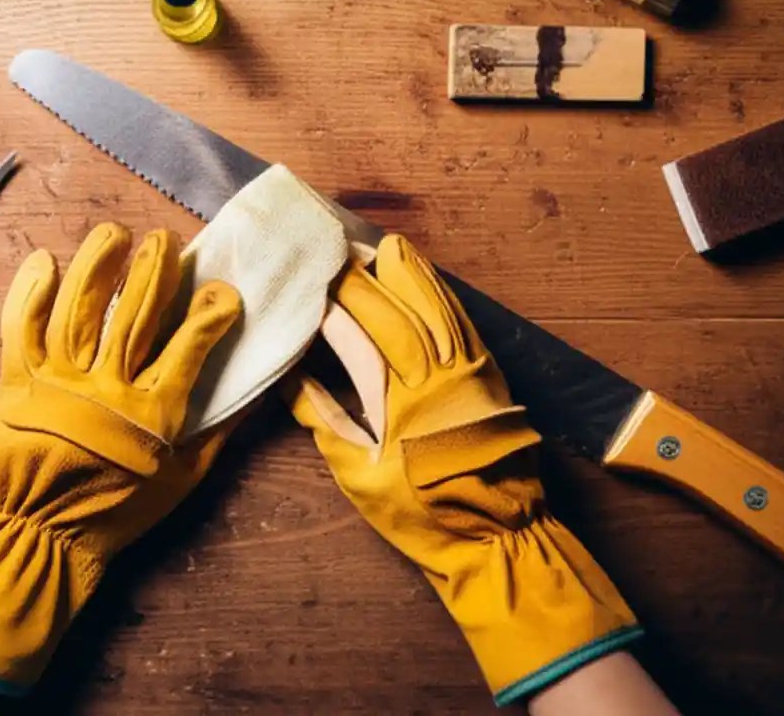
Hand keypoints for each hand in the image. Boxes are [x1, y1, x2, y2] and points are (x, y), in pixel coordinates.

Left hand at [0, 224, 240, 694]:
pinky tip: (46, 260)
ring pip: (81, 307)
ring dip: (99, 262)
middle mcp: (108, 389)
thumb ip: (219, 431)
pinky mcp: (17, 380)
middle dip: (157, 268)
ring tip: (115, 232)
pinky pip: (21, 326)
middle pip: (136, 313)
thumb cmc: (117, 511)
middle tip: (166, 241)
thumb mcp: (183, 479)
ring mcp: (59, 381)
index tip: (224, 291)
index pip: (191, 347)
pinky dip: (30, 291)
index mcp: (153, 414)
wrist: (38, 535)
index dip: (212, 312)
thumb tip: (257, 389)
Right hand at [285, 234, 640, 705]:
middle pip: (397, 305)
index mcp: (402, 397)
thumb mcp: (359, 474)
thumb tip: (287, 379)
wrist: (497, 537)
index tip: (306, 279)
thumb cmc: (419, 512)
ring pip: (437, 302)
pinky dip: (441, 292)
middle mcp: (439, 372)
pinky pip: (464, 319)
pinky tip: (426, 277)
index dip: (331, 302)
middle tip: (335, 247)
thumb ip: (324, 418)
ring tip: (379, 246)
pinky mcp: (490, 373)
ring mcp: (469, 368)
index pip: (358, 332)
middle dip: (364, 274)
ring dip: (407, 270)